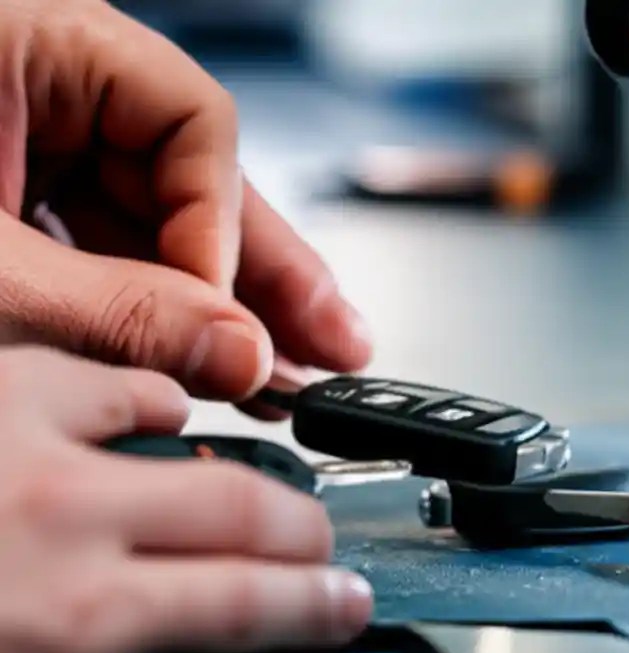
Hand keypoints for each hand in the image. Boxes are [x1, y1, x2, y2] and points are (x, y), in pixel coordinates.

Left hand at [0, 0, 371, 410]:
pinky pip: (104, 252)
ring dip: (218, 309)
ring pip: (156, 227)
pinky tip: (211, 360)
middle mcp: (43, 84)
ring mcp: (26, 143)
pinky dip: (152, 313)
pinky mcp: (10, 200)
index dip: (223, 228)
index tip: (225, 318)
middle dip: (261, 277)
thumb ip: (117, 311)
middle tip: (332, 347)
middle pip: (193, 179)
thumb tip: (242, 354)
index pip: (192, 122)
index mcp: (34, 38)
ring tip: (285, 374)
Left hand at [0, 347, 373, 652]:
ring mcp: (27, 445)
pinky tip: (148, 427)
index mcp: (75, 624)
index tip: (344, 604)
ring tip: (227, 491)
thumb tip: (202, 643)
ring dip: (222, 467)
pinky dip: (149, 403)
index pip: (252, 605)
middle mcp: (63, 521)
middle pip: (249, 509)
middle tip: (315, 548)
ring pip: (193, 428)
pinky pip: (115, 380)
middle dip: (304, 534)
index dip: (319, 606)